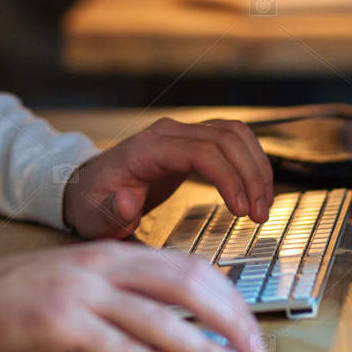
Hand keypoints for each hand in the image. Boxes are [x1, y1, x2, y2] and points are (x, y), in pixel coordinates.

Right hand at [0, 241, 265, 351]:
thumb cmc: (13, 296)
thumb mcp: (74, 277)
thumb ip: (119, 287)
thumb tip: (176, 315)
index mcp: (107, 252)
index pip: (184, 264)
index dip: (226, 294)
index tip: (248, 323)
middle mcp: (98, 266)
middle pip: (183, 283)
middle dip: (228, 317)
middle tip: (253, 347)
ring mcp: (79, 293)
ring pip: (158, 317)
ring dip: (203, 347)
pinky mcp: (59, 324)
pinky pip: (117, 346)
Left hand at [61, 117, 272, 239]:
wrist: (88, 188)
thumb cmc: (93, 203)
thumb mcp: (93, 217)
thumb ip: (108, 212)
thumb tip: (125, 201)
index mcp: (145, 150)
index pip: (200, 151)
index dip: (228, 177)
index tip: (242, 210)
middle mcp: (166, 134)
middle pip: (224, 139)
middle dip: (249, 176)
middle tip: (259, 215)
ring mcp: (181, 134)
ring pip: (233, 134)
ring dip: (255, 167)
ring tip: (263, 205)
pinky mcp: (193, 142)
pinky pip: (231, 140)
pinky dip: (250, 161)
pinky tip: (256, 190)